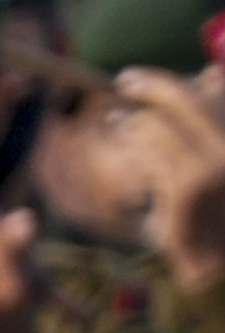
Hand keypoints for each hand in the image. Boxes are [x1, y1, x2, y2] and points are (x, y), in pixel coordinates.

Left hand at [100, 69, 224, 295]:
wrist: (219, 258)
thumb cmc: (218, 204)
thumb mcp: (219, 155)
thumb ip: (214, 118)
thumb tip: (210, 73)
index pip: (215, 88)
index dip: (174, 80)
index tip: (142, 77)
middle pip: (184, 99)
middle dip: (149, 86)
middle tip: (123, 80)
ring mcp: (215, 167)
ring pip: (157, 127)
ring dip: (132, 122)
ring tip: (118, 121)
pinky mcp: (187, 188)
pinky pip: (148, 155)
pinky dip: (133, 147)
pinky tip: (126, 141)